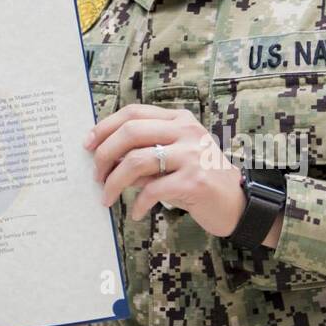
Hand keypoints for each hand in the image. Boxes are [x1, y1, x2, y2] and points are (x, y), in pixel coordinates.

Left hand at [83, 104, 246, 236]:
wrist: (238, 204)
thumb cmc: (199, 179)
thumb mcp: (174, 156)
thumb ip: (146, 152)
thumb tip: (106, 158)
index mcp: (179, 119)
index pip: (133, 113)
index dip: (105, 127)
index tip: (88, 145)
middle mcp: (186, 132)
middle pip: (130, 132)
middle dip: (104, 154)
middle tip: (96, 176)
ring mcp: (191, 155)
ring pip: (136, 161)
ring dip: (114, 182)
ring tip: (107, 197)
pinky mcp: (194, 182)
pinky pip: (153, 190)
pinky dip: (138, 203)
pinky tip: (136, 213)